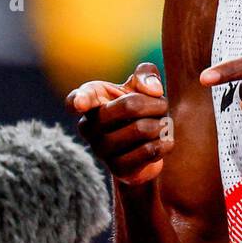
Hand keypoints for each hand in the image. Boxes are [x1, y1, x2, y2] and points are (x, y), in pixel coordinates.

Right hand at [68, 62, 170, 185]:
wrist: (144, 147)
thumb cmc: (139, 107)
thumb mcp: (141, 84)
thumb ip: (146, 73)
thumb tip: (154, 90)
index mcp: (91, 100)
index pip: (76, 99)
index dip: (78, 100)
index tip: (80, 103)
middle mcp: (89, 126)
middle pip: (130, 105)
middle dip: (156, 103)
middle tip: (163, 106)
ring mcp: (101, 150)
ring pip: (142, 129)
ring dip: (162, 124)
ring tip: (162, 124)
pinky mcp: (118, 169)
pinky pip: (149, 151)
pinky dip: (165, 142)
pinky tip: (164, 140)